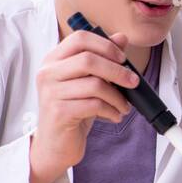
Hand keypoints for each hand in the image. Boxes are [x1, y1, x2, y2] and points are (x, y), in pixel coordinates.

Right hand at [29, 29, 138, 182]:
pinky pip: (94, 105)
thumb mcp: (88, 81)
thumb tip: (121, 38)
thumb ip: (102, 58)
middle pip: (89, 60)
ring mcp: (51, 92)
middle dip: (118, 71)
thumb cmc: (73, 110)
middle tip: (133, 82)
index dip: (106, 46)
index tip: (123, 58)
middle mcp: (48, 73)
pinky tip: (114, 116)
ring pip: (95, 84)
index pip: (80, 38)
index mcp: (53, 60)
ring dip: (118, 96)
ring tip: (124, 106)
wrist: (55, 144)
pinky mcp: (58, 112)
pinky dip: (111, 110)